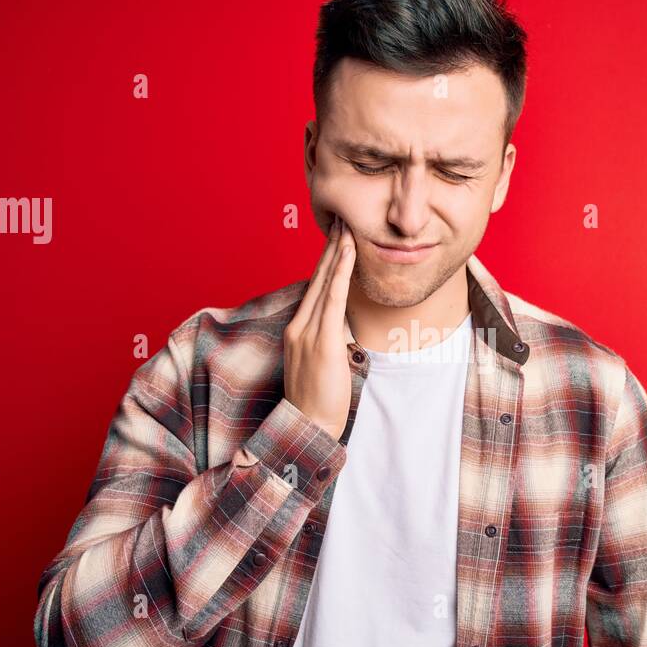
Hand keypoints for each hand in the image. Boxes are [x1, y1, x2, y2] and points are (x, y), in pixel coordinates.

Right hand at [282, 215, 356, 440]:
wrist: (308, 426)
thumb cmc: (319, 401)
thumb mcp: (322, 364)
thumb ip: (329, 342)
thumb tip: (344, 328)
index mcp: (297, 331)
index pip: (314, 289)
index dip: (324, 263)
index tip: (335, 240)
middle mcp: (298, 326)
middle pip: (316, 279)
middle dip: (329, 248)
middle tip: (340, 220)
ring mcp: (307, 333)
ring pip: (323, 283)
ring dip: (336, 252)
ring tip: (346, 227)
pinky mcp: (322, 341)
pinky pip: (333, 299)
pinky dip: (340, 273)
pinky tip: (349, 253)